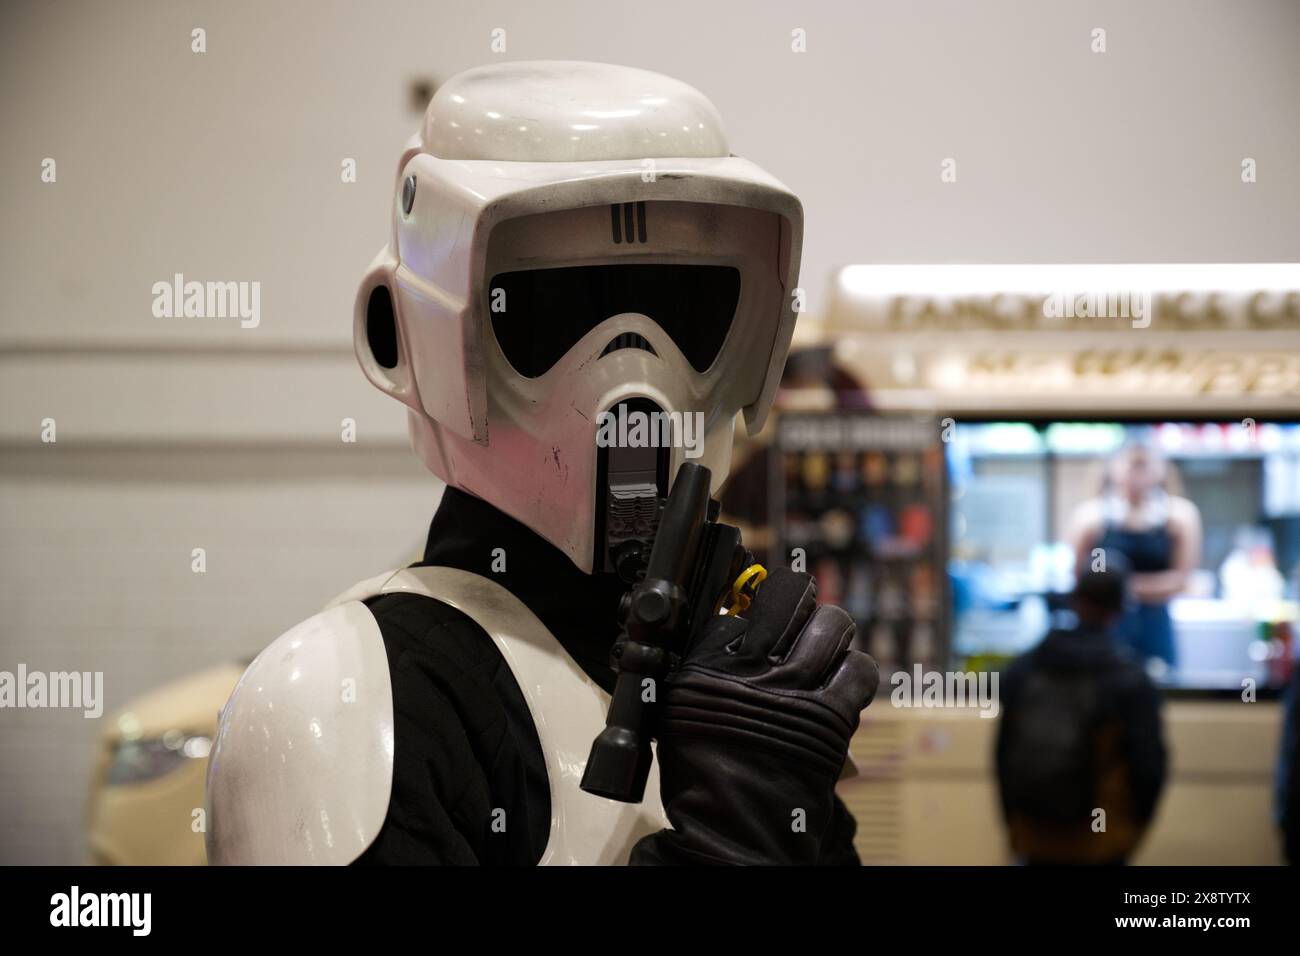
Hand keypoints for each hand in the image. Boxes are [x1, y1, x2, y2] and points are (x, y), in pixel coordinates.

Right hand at [630, 567, 878, 864]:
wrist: (734, 832)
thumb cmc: (703, 777)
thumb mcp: (680, 712)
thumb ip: (703, 670)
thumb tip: (729, 631)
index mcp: (705, 668)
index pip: (733, 612)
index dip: (747, 617)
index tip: (751, 627)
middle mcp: (751, 671)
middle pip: (787, 598)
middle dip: (793, 601)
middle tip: (794, 616)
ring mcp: (795, 691)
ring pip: (831, 624)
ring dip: (829, 631)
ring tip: (823, 646)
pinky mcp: (832, 716)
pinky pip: (860, 669)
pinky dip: (855, 670)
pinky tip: (842, 679)